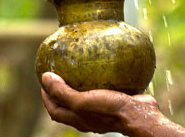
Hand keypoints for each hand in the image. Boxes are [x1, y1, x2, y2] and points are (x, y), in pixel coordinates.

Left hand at [40, 72, 160, 134]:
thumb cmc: (109, 110)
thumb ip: (62, 92)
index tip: (44, 80)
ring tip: (79, 68)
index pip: (55, 110)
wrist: (139, 114)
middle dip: (61, 91)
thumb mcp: (82, 101)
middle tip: (59, 72)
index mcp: (78, 119)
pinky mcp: (115, 101)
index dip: (46, 97)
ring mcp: (102, 110)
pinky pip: (104, 88)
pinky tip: (101, 66)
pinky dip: (99, 79)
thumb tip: (45, 78)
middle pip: (68, 105)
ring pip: (86, 97)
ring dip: (79, 85)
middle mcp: (88, 117)